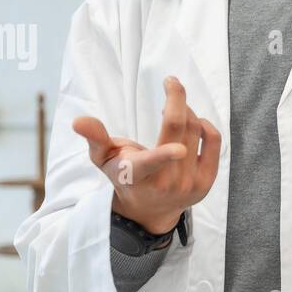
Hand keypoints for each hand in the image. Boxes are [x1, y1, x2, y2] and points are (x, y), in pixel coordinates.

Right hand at [73, 76, 221, 233]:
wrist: (151, 209)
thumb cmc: (124, 175)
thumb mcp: (103, 159)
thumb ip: (94, 137)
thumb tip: (78, 120)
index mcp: (138, 175)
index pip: (151, 163)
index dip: (165, 155)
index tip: (178, 149)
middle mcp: (167, 182)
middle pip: (178, 128)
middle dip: (175, 98)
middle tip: (170, 81)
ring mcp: (190, 183)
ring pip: (196, 129)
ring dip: (186, 110)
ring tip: (175, 109)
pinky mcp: (207, 181)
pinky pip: (214, 140)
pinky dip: (204, 123)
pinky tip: (193, 123)